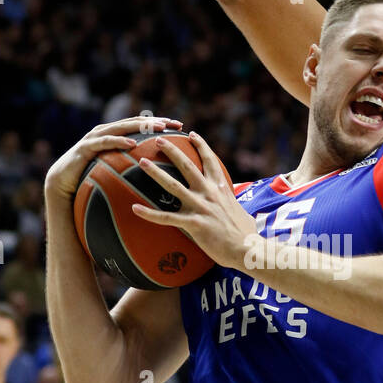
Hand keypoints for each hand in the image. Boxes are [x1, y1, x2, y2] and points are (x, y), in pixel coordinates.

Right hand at [44, 116, 182, 202]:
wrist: (62, 183)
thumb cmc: (90, 179)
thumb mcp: (114, 172)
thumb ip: (131, 169)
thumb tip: (156, 178)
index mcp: (115, 136)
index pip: (143, 126)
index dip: (161, 124)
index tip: (181, 127)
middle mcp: (107, 132)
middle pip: (136, 122)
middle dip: (156, 121)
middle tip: (175, 124)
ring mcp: (95, 137)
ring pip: (122, 127)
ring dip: (141, 126)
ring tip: (159, 128)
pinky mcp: (86, 147)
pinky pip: (104, 142)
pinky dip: (118, 141)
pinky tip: (133, 143)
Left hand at [133, 133, 256, 269]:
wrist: (248, 249)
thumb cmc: (246, 234)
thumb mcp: (242, 211)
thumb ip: (233, 203)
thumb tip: (234, 204)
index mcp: (221, 188)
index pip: (210, 161)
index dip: (201, 146)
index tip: (192, 134)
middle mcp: (209, 193)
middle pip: (187, 166)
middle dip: (172, 150)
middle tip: (158, 140)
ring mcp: (201, 207)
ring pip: (173, 186)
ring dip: (156, 173)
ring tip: (142, 162)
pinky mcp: (194, 224)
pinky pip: (167, 218)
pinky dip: (149, 214)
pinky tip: (135, 208)